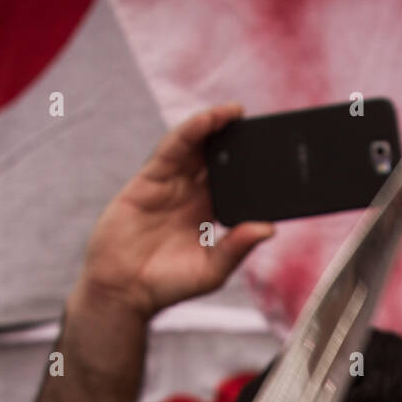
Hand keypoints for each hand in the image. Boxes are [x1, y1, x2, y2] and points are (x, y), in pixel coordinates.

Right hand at [74, 102, 274, 319]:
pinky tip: (208, 119)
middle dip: (237, 141)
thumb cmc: (168, 285)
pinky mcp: (151, 178)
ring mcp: (172, 184)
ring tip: (237, 112)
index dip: (253, 169)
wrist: (124, 289)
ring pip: (197, 147)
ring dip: (215, 126)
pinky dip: (191, 131)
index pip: (236, 184)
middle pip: (219, 160)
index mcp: (210, 215)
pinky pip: (173, 148)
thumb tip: (269, 228)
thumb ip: (237, 247)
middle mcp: (193, 195)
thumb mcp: (212, 270)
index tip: (278, 155)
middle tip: (262, 125)